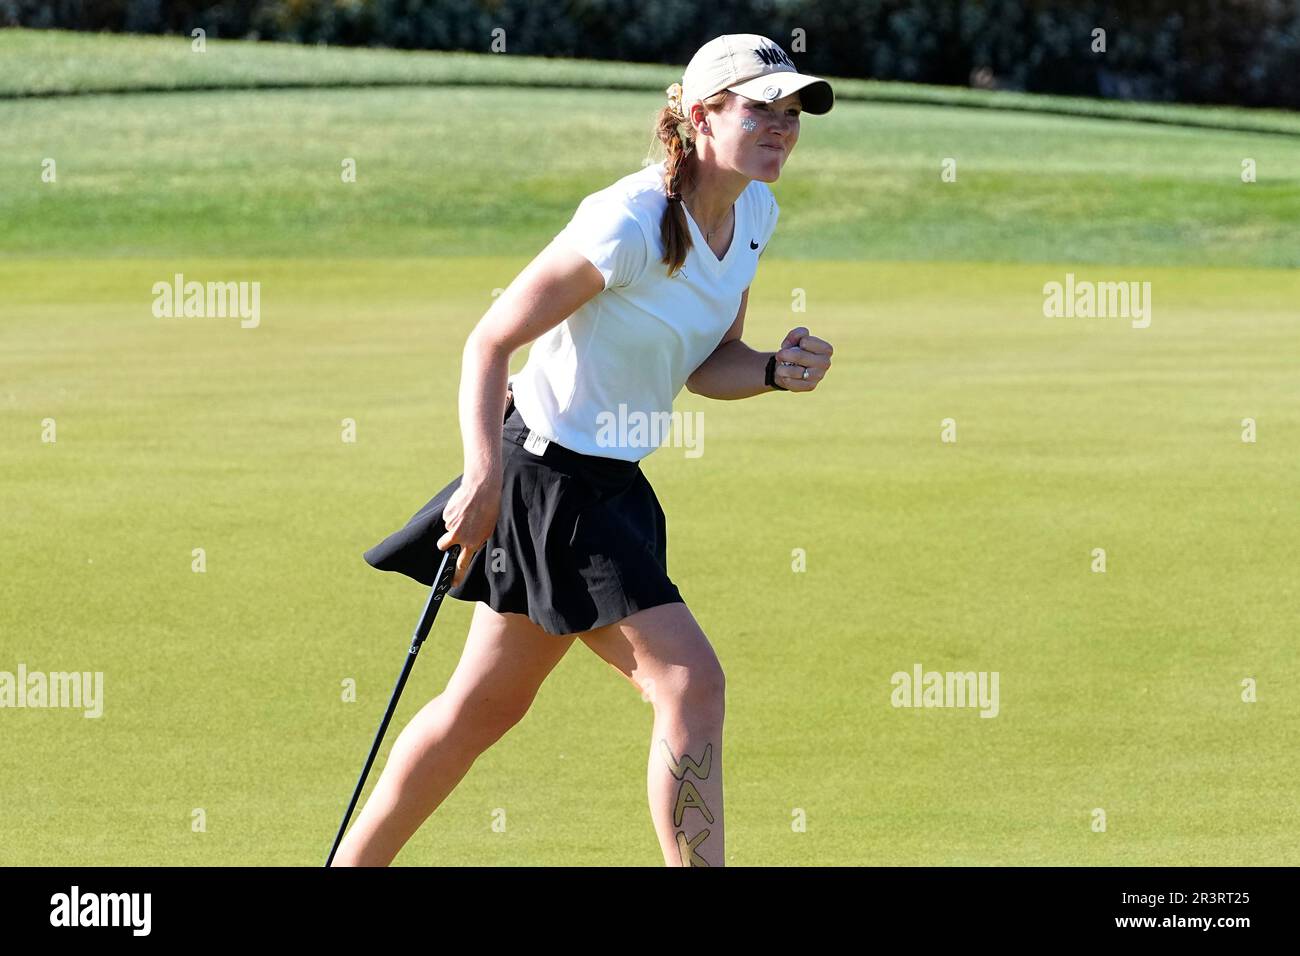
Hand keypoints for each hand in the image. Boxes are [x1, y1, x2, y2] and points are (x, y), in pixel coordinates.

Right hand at [436, 471, 501, 587]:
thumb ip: (477, 540)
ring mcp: (451, 525)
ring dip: (454, 524)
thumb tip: (471, 545)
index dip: (456, 575)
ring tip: (466, 513)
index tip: (452, 583)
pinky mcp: (447, 514)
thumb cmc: (490, 510)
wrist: (482, 489)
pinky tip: (463, 506)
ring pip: (448, 528)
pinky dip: (454, 513)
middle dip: (445, 545)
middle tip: (451, 537)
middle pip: (443, 546)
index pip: (462, 564)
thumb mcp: (488, 530)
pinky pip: (448, 517)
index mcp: (472, 543)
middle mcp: (459, 536)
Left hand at [774, 327, 832, 391]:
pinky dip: (785, 378)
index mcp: (826, 349)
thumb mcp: (796, 337)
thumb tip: (792, 344)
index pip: (806, 342)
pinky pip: (793, 383)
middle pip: (800, 356)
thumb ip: (797, 334)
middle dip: (785, 354)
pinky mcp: (810, 386)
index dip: (796, 341)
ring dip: (783, 368)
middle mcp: (825, 363)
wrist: (792, 367)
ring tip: (780, 367)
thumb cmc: (796, 349)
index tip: (796, 343)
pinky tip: (785, 376)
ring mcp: (818, 376)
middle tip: (778, 355)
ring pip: (796, 371)